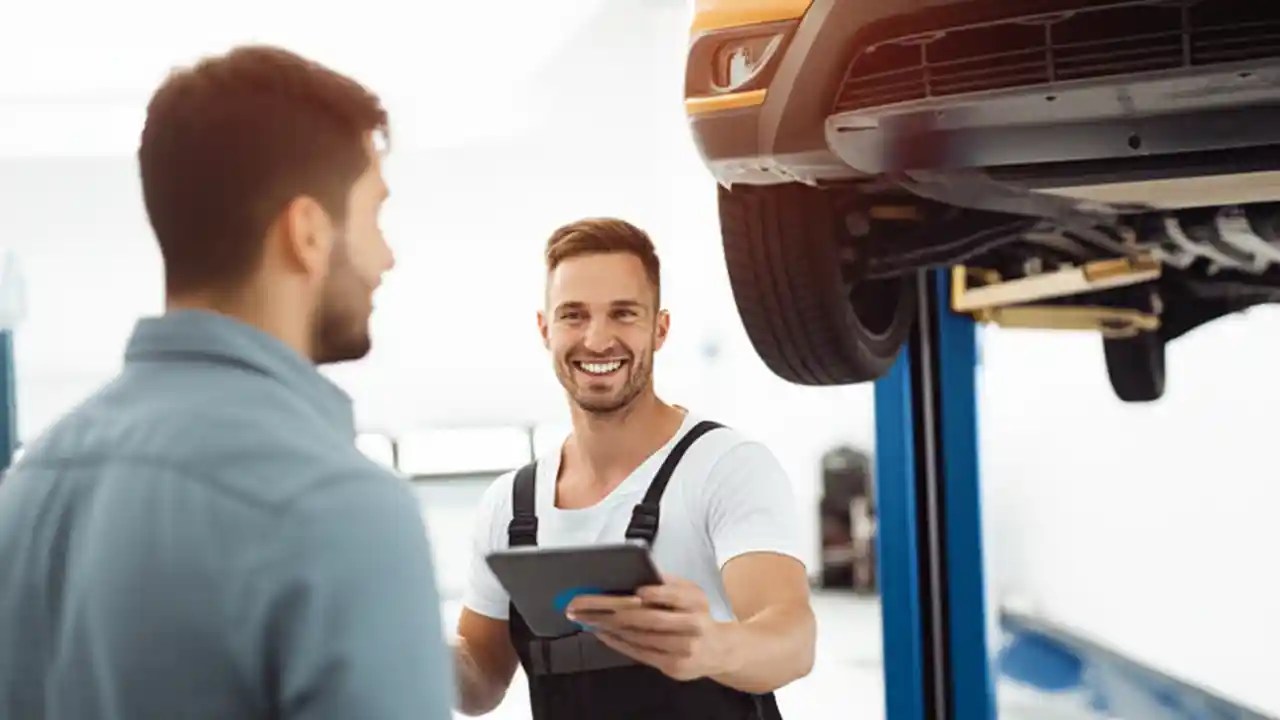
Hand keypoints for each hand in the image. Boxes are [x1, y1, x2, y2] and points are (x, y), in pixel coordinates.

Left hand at [565, 575, 734, 681]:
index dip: (654, 593)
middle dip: (615, 611)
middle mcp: (693, 625)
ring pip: (641, 637)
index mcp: (696, 601)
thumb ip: (667, 583)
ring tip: (589, 617)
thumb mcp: (691, 593)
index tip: (633, 591)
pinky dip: (618, 643)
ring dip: (610, 627)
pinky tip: (603, 634)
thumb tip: (637, 573)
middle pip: (650, 618)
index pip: (673, 595)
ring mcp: (683, 649)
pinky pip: (640, 653)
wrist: (720, 650)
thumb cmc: (698, 615)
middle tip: (589, 605)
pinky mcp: (673, 666)